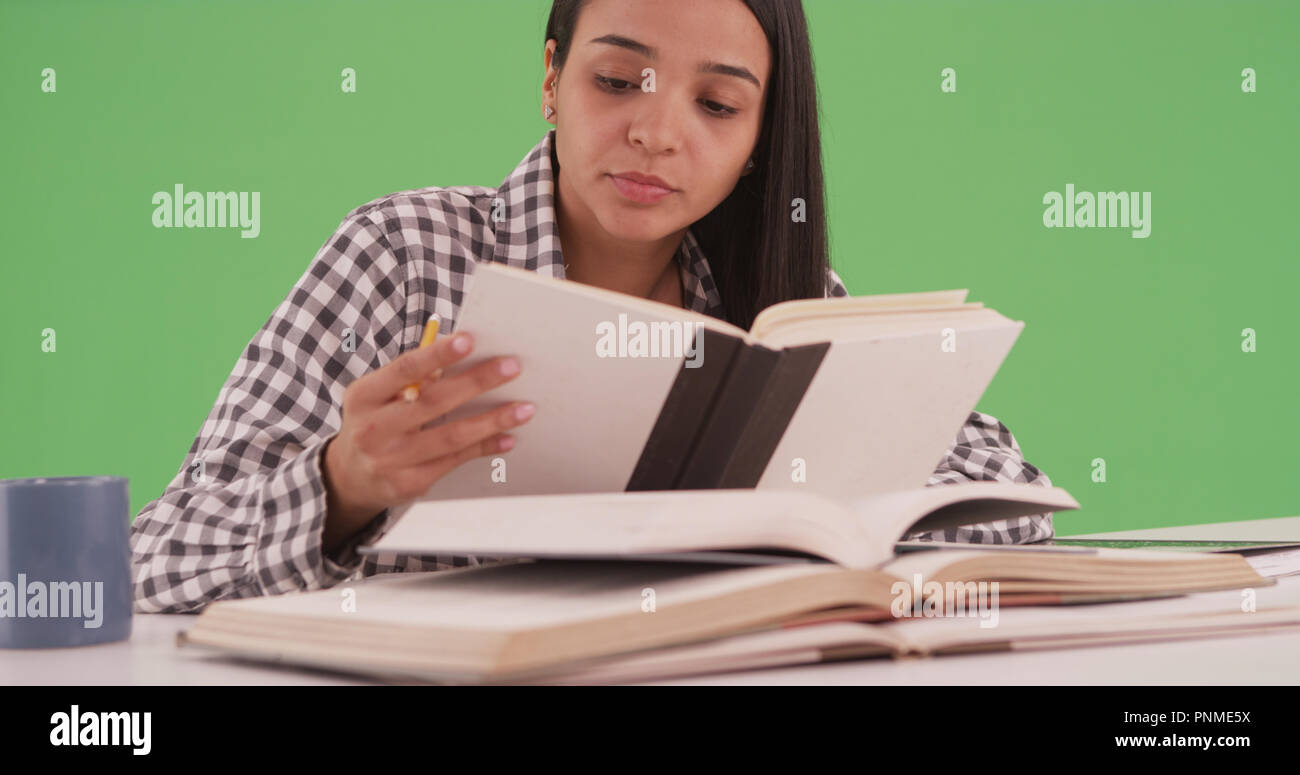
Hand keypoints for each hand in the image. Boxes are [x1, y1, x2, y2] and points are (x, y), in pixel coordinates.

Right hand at [320, 331, 531, 551]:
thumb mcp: (377, 394)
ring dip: (492, 420)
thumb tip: (460, 353)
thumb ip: (411, 377)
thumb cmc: (374, 422)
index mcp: (364, 396)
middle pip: (434, 401)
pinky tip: (507, 437)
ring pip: (451, 436)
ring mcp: (391, 460)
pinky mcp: (410, 483)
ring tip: (524, 408)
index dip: (437, 354)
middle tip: (511, 367)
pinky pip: (455, 460)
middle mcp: (373, 430)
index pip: (404, 369)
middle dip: (477, 382)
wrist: (350, 476)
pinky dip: (484, 447)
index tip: (469, 340)